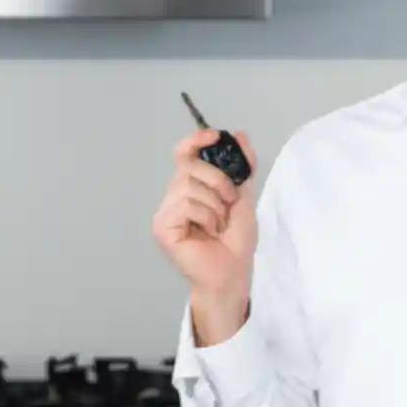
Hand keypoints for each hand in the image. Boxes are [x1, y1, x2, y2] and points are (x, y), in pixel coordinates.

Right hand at [151, 129, 258, 343]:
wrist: (233, 272)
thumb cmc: (235, 240)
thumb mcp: (244, 196)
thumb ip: (243, 166)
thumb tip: (240, 134)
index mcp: (191, 187)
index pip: (184, 154)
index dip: (195, 141)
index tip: (214, 136)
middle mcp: (174, 196)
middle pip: (190, 166)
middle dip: (219, 182)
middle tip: (229, 204)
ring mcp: (165, 211)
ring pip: (189, 185)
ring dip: (215, 205)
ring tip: (218, 224)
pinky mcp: (162, 226)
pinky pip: (185, 205)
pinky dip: (205, 216)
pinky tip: (208, 233)